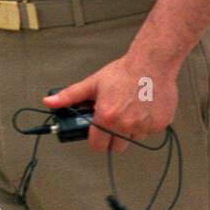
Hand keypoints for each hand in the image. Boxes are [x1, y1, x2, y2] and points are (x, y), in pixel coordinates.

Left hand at [42, 50, 179, 153]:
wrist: (152, 62)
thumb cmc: (124, 72)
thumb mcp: (94, 83)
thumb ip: (70, 96)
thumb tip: (49, 102)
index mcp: (107, 118)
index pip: (97, 146)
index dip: (95, 139)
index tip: (97, 132)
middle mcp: (126, 125)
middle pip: (116, 147)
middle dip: (113, 137)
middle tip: (114, 119)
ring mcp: (144, 126)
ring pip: (134, 139)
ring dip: (131, 129)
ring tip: (131, 108)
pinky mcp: (160, 124)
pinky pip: (149, 131)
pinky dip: (146, 122)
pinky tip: (144, 106)